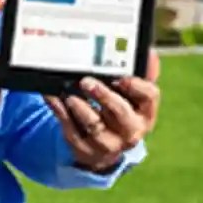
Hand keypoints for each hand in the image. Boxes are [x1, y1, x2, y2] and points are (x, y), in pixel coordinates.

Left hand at [44, 51, 159, 172]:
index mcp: (145, 113)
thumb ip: (141, 73)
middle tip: (87, 82)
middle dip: (104, 96)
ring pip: (95, 127)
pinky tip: (53, 99)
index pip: (149, 97)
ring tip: (70, 96)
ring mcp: (108, 143)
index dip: (136, 86)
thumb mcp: (133, 96)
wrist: (104, 148)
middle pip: (121, 113)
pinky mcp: (86, 149)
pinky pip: (71, 131)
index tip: (121, 77)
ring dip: (81, 109)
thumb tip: (149, 52)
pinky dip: (61, 113)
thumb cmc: (119, 111)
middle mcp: (130, 131)